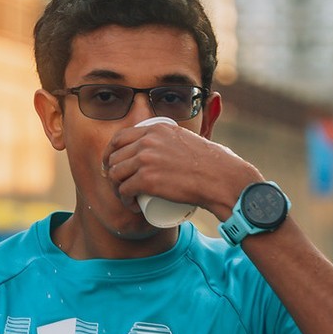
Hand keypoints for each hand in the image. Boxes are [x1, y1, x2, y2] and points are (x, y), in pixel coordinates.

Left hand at [104, 122, 253, 218]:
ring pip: (116, 174)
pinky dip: (125, 201)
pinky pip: (125, 191)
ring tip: (129, 197)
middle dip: (113, 173)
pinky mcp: (147, 180)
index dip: (111, 153)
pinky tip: (131, 205)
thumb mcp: (192, 138)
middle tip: (124, 186)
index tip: (114, 166)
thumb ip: (182, 138)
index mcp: (156, 129)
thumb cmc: (215, 164)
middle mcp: (148, 141)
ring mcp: (146, 160)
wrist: (221, 179)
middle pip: (115, 156)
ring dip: (118, 189)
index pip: (120, 137)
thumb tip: (179, 144)